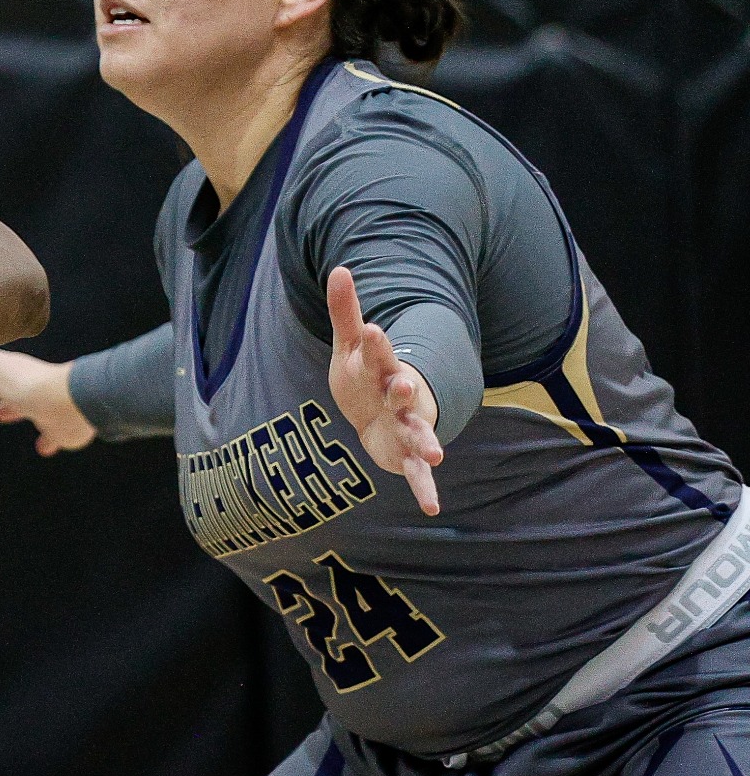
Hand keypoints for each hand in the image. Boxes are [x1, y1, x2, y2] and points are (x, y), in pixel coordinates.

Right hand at [0, 349, 96, 455]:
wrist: (66, 404)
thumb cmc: (26, 384)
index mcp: (9, 371)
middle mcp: (26, 386)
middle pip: (1, 387)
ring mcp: (43, 406)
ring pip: (24, 407)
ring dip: (11, 409)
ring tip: (0, 414)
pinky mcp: (58, 428)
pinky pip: (51, 435)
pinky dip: (47, 439)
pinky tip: (43, 447)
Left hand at [326, 265, 443, 515]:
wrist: (380, 410)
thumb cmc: (363, 374)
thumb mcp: (349, 343)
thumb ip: (345, 310)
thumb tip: (338, 268)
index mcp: (381, 369)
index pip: (377, 354)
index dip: (376, 344)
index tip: (375, 329)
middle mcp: (398, 397)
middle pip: (401, 392)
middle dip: (403, 390)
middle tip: (403, 386)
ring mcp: (405, 425)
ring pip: (417, 432)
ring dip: (425, 441)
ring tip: (436, 453)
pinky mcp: (404, 453)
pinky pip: (416, 472)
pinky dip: (424, 487)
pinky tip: (431, 507)